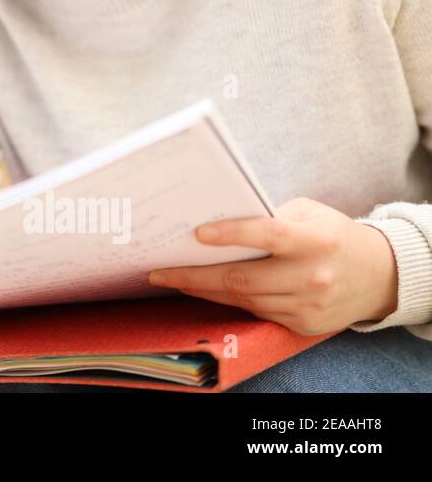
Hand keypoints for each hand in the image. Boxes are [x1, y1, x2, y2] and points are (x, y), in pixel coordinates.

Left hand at [146, 197, 399, 335]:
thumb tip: (216, 217)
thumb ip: (270, 216)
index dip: (232, 234)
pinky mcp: (303, 324)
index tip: (197, 233)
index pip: (268, 236)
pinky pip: (256, 311)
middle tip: (159, 271)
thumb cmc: (332, 234)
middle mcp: (313, 276)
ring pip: (244, 299)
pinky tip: (205, 289)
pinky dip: (228, 300)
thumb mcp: (309, 213)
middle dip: (195, 275)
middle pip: (244, 278)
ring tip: (172, 279)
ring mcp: (308, 305)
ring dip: (203, 290)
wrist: (380, 275)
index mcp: (316, 240)